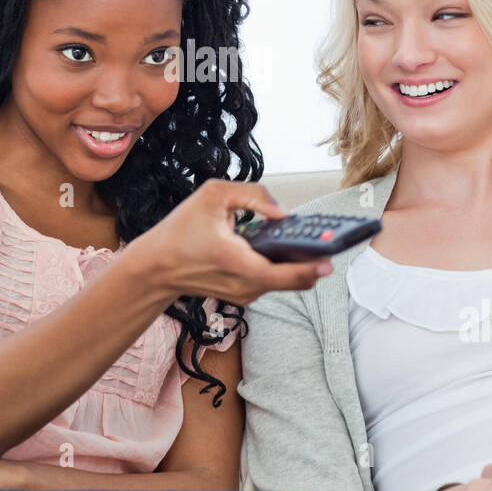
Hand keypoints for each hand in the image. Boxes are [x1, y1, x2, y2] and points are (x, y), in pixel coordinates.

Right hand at [121, 178, 333, 305]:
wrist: (156, 266)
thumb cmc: (180, 230)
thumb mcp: (212, 195)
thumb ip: (253, 195)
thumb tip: (283, 212)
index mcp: (236, 261)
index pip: (283, 273)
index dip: (311, 266)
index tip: (332, 256)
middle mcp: (244, 285)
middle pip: (293, 280)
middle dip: (315, 261)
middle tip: (335, 242)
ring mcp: (244, 294)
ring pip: (285, 281)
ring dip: (301, 263)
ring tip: (315, 241)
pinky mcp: (244, 296)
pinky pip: (273, 281)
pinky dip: (284, 266)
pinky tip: (288, 249)